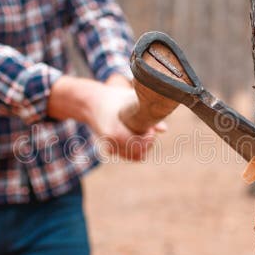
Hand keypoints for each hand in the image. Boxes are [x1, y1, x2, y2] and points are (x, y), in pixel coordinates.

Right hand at [48, 75, 162, 160]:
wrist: (90, 102)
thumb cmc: (113, 97)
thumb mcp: (131, 99)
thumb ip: (147, 111)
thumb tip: (164, 130)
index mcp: (114, 133)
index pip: (138, 146)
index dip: (149, 137)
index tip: (150, 126)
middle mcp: (111, 144)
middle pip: (139, 154)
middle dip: (148, 142)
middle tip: (149, 128)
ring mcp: (111, 148)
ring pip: (135, 157)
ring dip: (144, 146)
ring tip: (144, 131)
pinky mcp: (111, 150)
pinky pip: (129, 155)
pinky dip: (136, 148)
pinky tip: (137, 134)